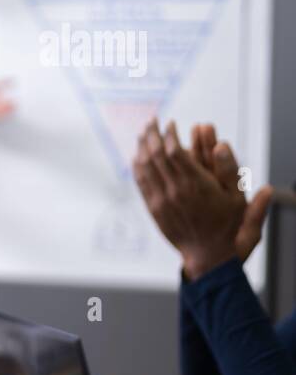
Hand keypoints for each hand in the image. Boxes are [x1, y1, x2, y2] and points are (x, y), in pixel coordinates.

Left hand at [132, 119, 260, 279]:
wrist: (208, 253)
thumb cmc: (227, 222)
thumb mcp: (237, 195)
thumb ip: (229, 168)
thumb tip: (221, 144)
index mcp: (196, 185)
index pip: (173, 152)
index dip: (169, 134)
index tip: (170, 123)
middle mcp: (174, 191)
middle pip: (155, 155)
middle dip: (152, 134)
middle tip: (152, 120)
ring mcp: (160, 200)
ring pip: (144, 167)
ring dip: (142, 147)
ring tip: (143, 133)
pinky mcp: (153, 208)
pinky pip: (141, 182)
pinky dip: (137, 165)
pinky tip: (138, 155)